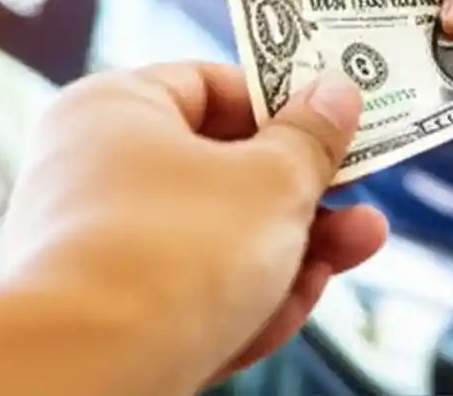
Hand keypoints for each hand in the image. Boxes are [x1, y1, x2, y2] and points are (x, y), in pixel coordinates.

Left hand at [0, 63, 386, 389]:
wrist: (91, 370)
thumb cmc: (176, 251)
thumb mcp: (273, 182)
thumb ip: (312, 138)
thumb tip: (336, 93)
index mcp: (113, 111)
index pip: (208, 85)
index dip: (281, 102)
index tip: (335, 119)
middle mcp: (93, 174)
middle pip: (220, 169)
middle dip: (304, 188)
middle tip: (359, 189)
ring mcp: (97, 252)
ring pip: (216, 239)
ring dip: (296, 245)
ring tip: (361, 241)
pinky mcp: (110, 319)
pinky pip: (193, 294)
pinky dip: (250, 295)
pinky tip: (304, 298)